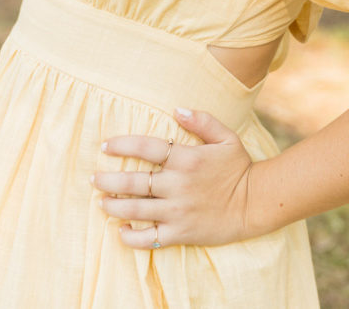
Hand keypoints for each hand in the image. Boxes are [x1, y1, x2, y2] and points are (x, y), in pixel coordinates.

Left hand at [92, 107, 256, 248]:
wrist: (255, 204)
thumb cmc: (239, 168)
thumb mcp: (226, 138)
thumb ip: (202, 121)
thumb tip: (176, 109)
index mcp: (186, 159)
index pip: (146, 148)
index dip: (121, 145)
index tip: (105, 146)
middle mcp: (178, 185)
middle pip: (133, 182)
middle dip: (108, 180)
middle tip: (93, 178)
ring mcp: (178, 212)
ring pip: (136, 210)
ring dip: (113, 206)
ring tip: (100, 201)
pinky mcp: (181, 233)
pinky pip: (150, 238)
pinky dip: (131, 237)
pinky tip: (120, 231)